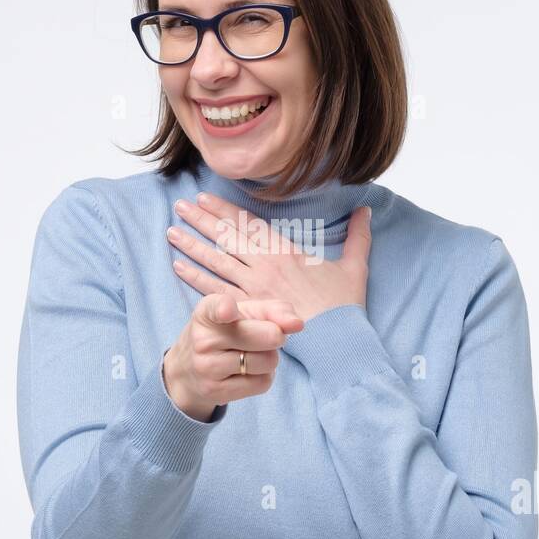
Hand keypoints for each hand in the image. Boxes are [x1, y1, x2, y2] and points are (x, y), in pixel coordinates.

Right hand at [162, 293, 303, 420]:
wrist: (189, 370)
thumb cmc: (226, 333)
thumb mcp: (244, 313)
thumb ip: (274, 311)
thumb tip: (297, 324)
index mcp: (206, 312)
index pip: (215, 308)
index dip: (224, 309)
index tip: (228, 311)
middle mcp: (203, 339)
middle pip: (267, 336)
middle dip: (276, 336)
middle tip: (268, 335)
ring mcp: (207, 368)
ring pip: (267, 361)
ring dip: (270, 358)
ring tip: (251, 354)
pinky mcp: (217, 392)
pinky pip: (262, 383)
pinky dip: (264, 376)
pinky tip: (248, 371)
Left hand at [168, 193, 371, 322]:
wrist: (336, 340)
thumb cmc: (344, 306)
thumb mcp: (355, 266)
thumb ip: (358, 236)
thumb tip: (366, 210)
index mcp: (287, 252)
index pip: (250, 224)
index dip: (226, 209)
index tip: (206, 197)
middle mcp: (265, 266)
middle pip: (227, 238)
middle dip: (202, 220)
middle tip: (180, 207)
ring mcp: (253, 288)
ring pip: (216, 261)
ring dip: (192, 245)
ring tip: (172, 232)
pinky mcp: (247, 310)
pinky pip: (214, 291)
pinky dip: (195, 278)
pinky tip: (178, 267)